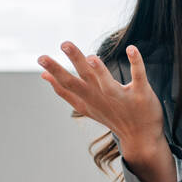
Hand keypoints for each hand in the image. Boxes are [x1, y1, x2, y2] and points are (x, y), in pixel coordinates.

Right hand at [38, 42, 163, 155]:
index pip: (68, 85)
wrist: (140, 138)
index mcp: (88, 98)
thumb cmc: (110, 116)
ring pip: (108, 82)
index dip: (54, 72)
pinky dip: (136, 63)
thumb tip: (43, 76)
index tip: (40, 58)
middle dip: (75, 62)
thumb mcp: (84, 105)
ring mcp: (122, 97)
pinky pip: (138, 77)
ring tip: (91, 57)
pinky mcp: (141, 94)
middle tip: (64, 44)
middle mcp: (102, 97)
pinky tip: (131, 48)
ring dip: (100, 70)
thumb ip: (64, 91)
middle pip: (84, 80)